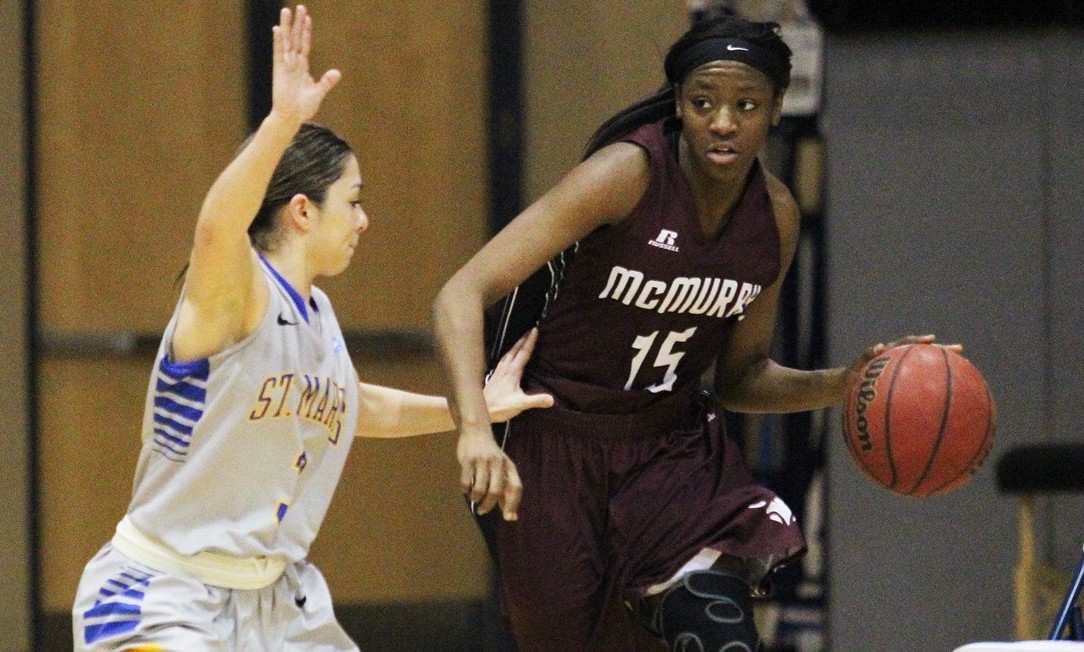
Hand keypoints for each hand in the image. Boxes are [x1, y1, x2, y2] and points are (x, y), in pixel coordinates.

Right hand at [270, 6, 340, 124]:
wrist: (291, 118)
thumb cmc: (302, 107)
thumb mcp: (318, 92)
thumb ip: (326, 82)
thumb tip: (337, 72)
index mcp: (302, 66)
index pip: (305, 44)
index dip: (306, 31)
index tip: (307, 17)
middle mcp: (293, 63)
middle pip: (296, 38)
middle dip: (297, 23)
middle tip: (299, 7)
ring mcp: (285, 65)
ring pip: (287, 41)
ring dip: (287, 26)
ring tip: (286, 11)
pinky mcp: (279, 71)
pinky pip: (279, 53)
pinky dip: (279, 41)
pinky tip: (277, 29)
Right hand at [458, 427, 521, 519]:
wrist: (476, 431)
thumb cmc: (491, 457)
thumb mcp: (502, 470)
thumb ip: (507, 492)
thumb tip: (512, 517)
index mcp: (509, 467)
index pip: (516, 487)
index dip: (513, 504)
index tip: (508, 518)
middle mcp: (498, 463)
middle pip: (496, 490)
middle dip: (489, 505)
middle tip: (482, 511)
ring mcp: (482, 460)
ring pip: (480, 487)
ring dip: (476, 498)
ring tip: (474, 499)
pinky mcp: (468, 459)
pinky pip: (466, 481)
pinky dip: (465, 489)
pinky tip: (466, 490)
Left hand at [483, 328, 554, 422]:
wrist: (482, 410)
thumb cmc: (500, 407)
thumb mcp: (520, 404)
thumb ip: (536, 401)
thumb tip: (552, 399)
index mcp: (513, 371)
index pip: (524, 352)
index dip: (530, 341)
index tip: (535, 329)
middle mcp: (505, 367)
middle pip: (516, 349)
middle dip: (524, 338)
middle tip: (530, 329)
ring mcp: (499, 370)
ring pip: (509, 352)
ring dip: (516, 344)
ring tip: (522, 339)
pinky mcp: (495, 374)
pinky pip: (504, 358)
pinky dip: (509, 352)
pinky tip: (509, 354)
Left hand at [844, 334, 963, 383]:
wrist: (847, 387)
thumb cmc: (850, 377)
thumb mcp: (855, 368)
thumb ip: (865, 356)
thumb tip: (877, 347)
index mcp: (889, 354)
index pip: (907, 344)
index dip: (919, 341)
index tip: (932, 340)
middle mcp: (900, 360)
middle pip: (924, 353)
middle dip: (942, 350)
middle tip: (960, 349)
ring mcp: (903, 371)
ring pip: (926, 367)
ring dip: (943, 367)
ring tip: (963, 368)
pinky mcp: (904, 383)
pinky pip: (921, 384)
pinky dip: (933, 387)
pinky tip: (949, 397)